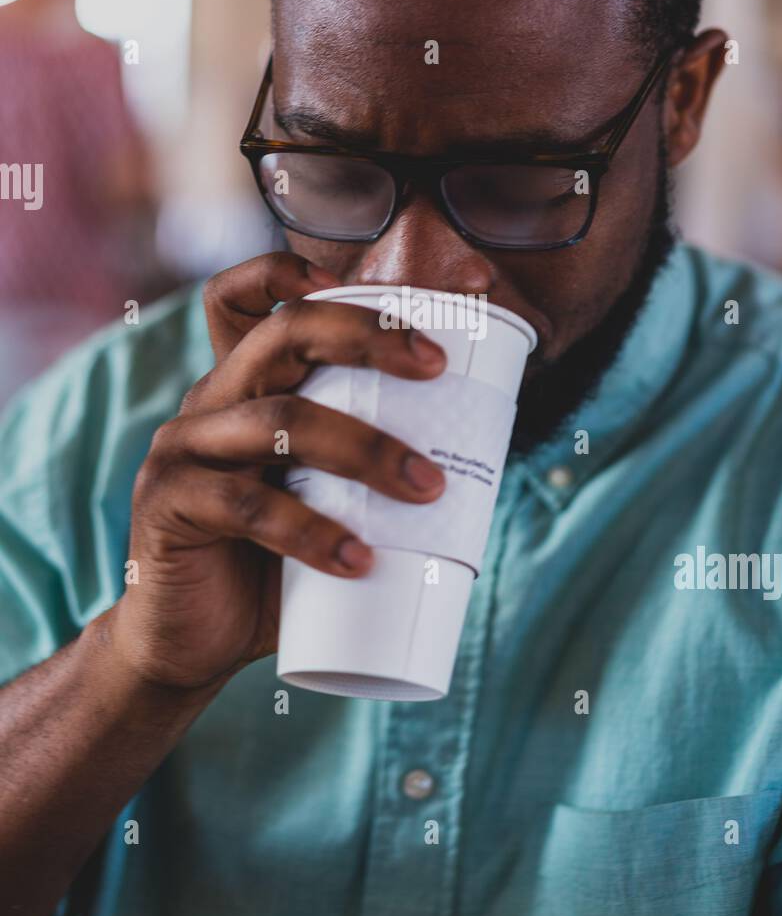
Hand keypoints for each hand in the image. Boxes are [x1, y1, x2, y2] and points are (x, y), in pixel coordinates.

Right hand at [110, 253, 445, 691]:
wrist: (193, 644)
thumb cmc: (271, 567)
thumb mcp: (320, 503)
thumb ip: (364, 474)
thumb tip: (479, 466)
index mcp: (242, 387)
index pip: (242, 299)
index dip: (285, 272)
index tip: (354, 283)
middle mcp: (209, 402)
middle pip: (282, 335)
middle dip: (366, 336)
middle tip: (435, 366)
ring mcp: (183, 449)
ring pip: (280, 418)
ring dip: (365, 446)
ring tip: (427, 486)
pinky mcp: (169, 506)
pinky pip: (248, 506)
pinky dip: (312, 532)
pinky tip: (359, 560)